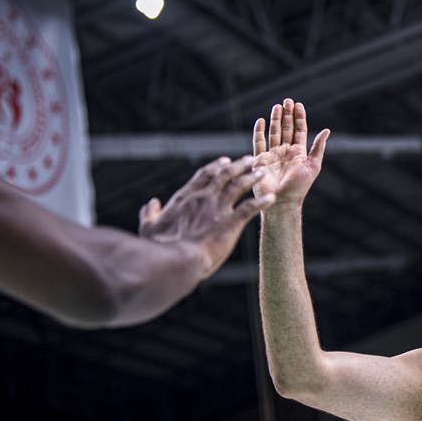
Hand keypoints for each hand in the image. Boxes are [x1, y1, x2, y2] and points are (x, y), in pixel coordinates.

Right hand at [138, 154, 274, 277]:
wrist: (175, 260)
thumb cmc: (160, 248)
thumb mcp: (149, 228)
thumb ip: (150, 214)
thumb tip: (151, 204)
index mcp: (185, 198)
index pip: (203, 176)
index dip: (216, 167)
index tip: (225, 161)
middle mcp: (203, 198)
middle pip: (224, 175)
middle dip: (238, 166)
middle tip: (249, 160)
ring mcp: (217, 209)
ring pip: (239, 186)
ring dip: (252, 177)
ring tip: (262, 171)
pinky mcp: (230, 222)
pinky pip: (250, 208)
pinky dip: (262, 202)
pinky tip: (272, 198)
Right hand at [252, 98, 329, 206]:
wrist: (281, 202)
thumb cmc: (299, 187)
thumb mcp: (313, 166)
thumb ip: (318, 147)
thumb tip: (327, 130)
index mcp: (298, 153)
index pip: (299, 130)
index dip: (299, 117)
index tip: (298, 104)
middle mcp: (285, 152)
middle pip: (286, 129)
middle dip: (287, 115)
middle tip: (287, 101)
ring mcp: (272, 155)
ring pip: (273, 133)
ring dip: (275, 120)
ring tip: (277, 107)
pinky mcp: (259, 160)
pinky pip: (258, 143)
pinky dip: (259, 132)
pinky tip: (261, 121)